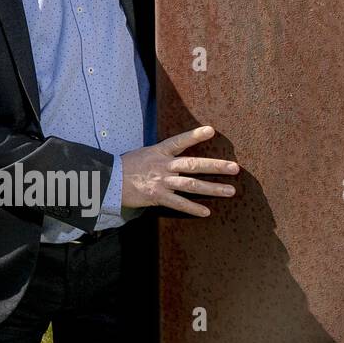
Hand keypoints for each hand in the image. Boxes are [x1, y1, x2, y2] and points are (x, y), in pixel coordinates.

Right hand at [121, 125, 239, 215]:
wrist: (108, 181)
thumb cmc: (125, 167)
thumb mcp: (143, 154)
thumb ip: (161, 156)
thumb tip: (177, 157)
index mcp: (158, 152)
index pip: (179, 141)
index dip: (194, 136)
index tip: (211, 130)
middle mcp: (162, 166)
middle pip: (193, 165)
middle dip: (216, 166)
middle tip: (235, 168)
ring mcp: (161, 182)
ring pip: (191, 185)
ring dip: (213, 188)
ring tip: (230, 191)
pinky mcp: (157, 197)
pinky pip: (178, 203)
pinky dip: (193, 208)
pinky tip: (206, 212)